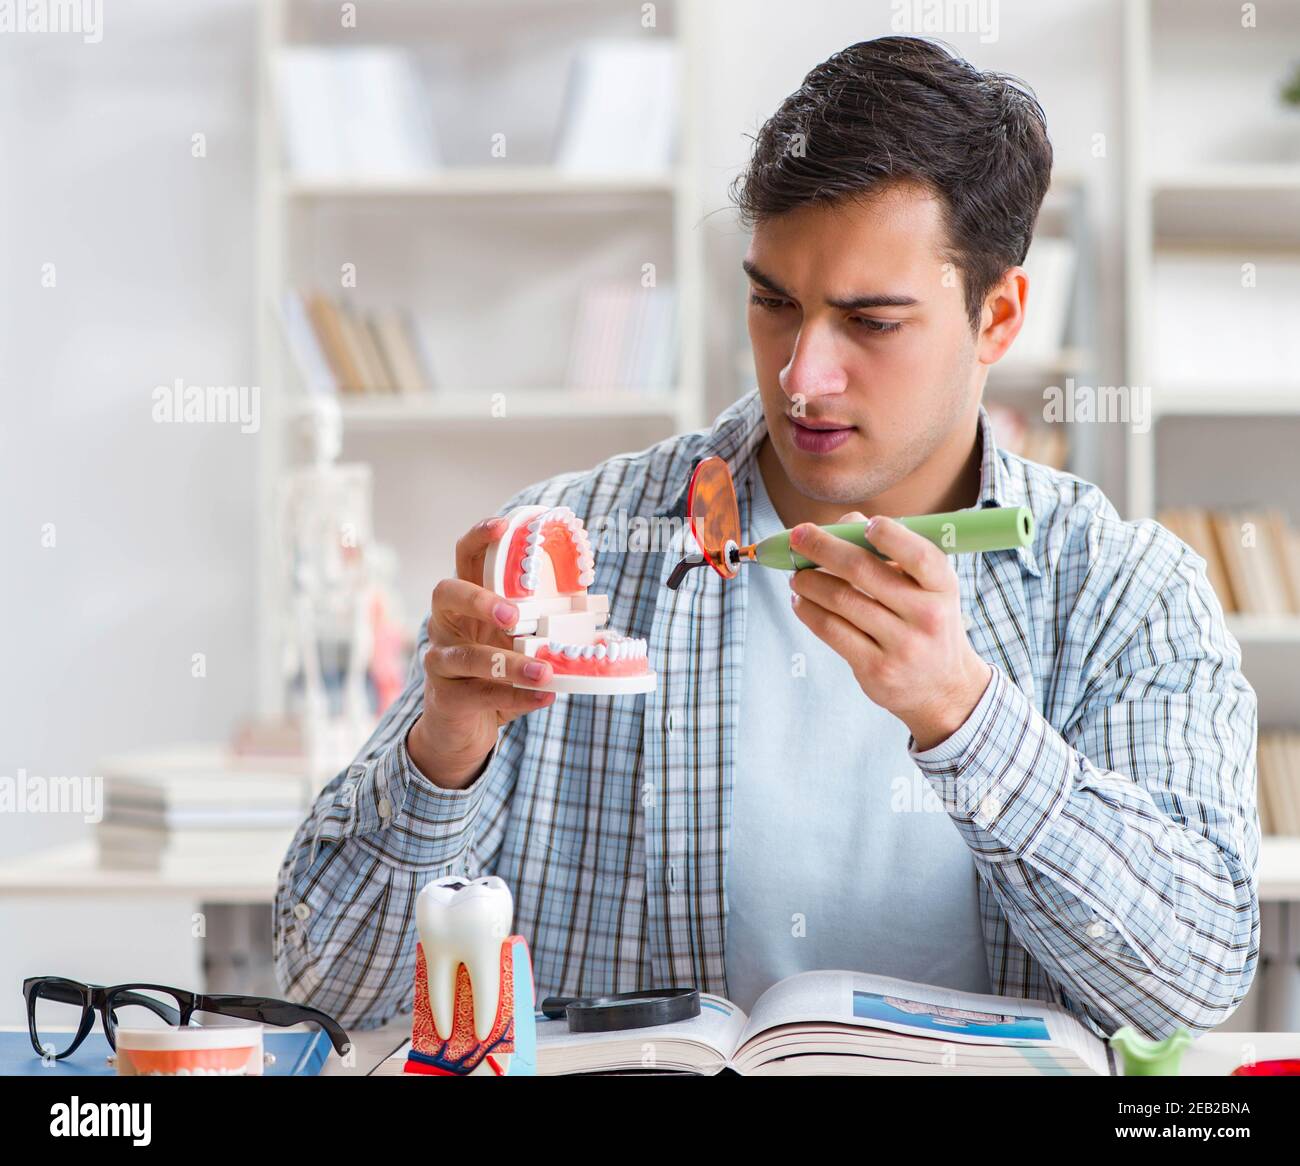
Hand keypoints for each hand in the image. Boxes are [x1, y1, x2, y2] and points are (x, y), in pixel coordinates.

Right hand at [407, 516, 556, 788]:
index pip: (466, 558)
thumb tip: (598, 617)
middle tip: (513, 614)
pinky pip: (479, 693)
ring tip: (544, 670)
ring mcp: (440, 659)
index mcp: (468, 602)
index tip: (504, 526)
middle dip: (479, 599)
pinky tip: (544, 697)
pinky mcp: (446, 695)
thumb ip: (546, 626)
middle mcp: (447, 624)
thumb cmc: (497, 673)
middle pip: (446, 594)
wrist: (467, 728)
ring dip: (508, 661)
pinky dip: (515, 696)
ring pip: (464, 654)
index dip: (480, 538)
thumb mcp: (521, 643)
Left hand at [786, 512, 991, 751]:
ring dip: (809, 581)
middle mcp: (927, 616)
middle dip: (823, 547)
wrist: (942, 688)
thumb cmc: (925, 622)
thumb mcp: (928, 588)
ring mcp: (902, 646)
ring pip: (841, 599)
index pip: (920, 555)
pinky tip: (800, 601)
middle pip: (864, 570)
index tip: (864, 523)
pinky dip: (808, 610)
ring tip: (797, 574)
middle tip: (799, 537)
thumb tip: (842, 523)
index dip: (890, 535)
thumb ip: (893, 554)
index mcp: (943, 587)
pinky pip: (831, 630)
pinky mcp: (876, 669)